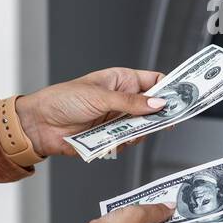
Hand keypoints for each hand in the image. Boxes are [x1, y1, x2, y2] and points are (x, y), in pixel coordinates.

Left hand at [14, 67, 166, 157]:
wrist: (39, 125)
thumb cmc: (63, 100)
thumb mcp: (100, 97)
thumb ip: (131, 103)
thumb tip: (158, 104)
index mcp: (122, 80)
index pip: (154, 82)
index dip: (170, 89)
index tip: (183, 97)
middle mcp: (123, 99)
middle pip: (153, 107)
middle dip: (158, 115)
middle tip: (166, 121)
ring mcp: (117, 118)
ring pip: (143, 127)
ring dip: (139, 132)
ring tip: (127, 132)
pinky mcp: (110, 137)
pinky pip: (128, 142)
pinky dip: (125, 143)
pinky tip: (114, 141)